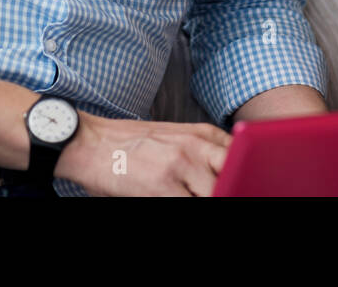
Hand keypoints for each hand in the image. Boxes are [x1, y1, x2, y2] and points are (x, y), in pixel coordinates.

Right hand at [54, 112, 230, 195]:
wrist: (90, 143)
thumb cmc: (130, 143)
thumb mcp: (173, 135)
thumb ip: (202, 148)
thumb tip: (229, 170)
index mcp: (201, 133)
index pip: (242, 154)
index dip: (246, 174)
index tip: (247, 184)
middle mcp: (194, 147)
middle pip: (235, 174)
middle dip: (234, 188)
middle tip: (229, 194)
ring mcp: (180, 166)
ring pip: (215, 192)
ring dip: (212, 198)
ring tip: (193, 196)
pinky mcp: (162, 187)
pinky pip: (189, 205)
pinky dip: (189, 205)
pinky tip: (177, 201)